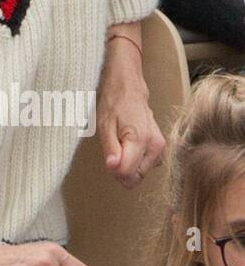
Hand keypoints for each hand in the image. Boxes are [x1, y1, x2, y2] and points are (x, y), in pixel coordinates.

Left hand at [97, 38, 164, 188]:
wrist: (130, 88)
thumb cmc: (114, 104)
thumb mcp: (104, 126)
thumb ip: (110, 149)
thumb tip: (113, 168)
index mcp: (140, 140)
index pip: (127, 174)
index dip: (114, 170)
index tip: (108, 158)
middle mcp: (156, 146)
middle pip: (135, 177)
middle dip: (121, 169)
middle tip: (113, 150)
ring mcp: (161, 147)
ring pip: (141, 173)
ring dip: (128, 165)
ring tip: (120, 145)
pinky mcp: (161, 148)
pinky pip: (145, 165)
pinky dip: (135, 161)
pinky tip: (128, 147)